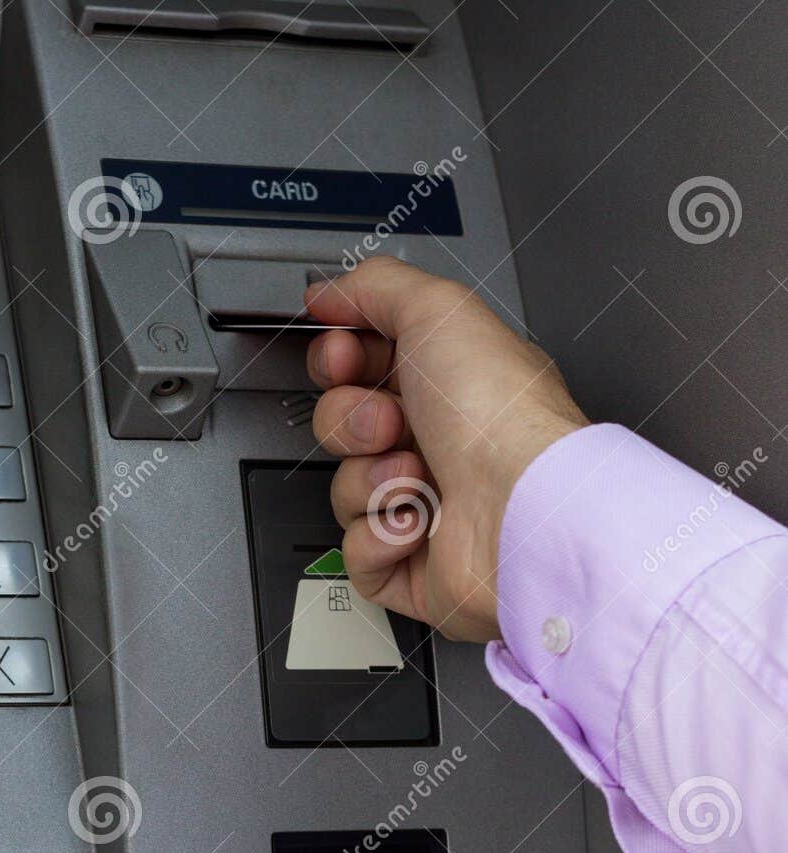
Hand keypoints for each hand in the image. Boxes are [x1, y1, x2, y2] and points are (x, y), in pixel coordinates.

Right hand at [306, 258, 588, 641]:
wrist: (521, 510)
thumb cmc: (502, 419)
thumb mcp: (439, 310)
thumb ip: (377, 286)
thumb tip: (330, 290)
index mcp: (448, 382)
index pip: (361, 364)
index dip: (339, 358)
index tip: (343, 356)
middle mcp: (439, 442)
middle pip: (343, 424)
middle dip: (351, 420)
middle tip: (391, 422)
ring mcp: (426, 505)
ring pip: (345, 489)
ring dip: (371, 479)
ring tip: (417, 478)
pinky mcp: (413, 565)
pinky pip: (356, 551)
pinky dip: (379, 537)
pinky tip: (417, 523)